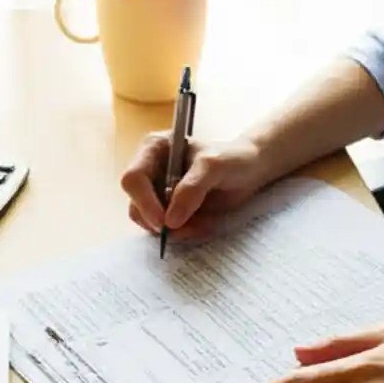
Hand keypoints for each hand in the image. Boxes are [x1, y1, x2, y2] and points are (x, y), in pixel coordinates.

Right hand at [120, 135, 270, 239]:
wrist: (250, 170)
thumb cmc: (232, 158)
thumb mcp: (214, 166)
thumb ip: (191, 189)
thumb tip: (169, 220)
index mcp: (153, 149)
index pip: (133, 178)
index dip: (144, 202)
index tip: (163, 222)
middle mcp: (150, 171)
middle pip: (135, 205)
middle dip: (159, 221)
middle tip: (182, 229)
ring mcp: (158, 193)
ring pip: (149, 222)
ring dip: (174, 230)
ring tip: (201, 223)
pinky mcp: (169, 211)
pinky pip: (166, 231)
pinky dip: (183, 233)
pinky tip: (201, 223)